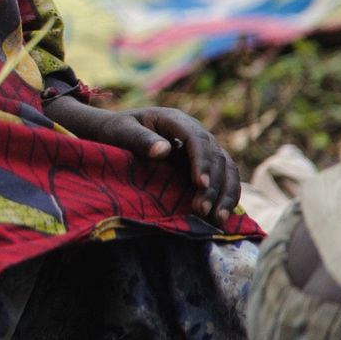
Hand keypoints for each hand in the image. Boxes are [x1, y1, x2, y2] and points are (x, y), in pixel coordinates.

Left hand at [57, 102, 241, 220]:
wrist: (113, 132)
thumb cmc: (115, 130)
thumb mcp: (120, 131)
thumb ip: (139, 139)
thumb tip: (164, 151)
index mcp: (174, 119)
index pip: (197, 139)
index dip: (202, 161)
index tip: (200, 184)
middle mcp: (193, 131)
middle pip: (216, 156)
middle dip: (213, 185)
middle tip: (203, 210)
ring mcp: (201, 147)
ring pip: (227, 167)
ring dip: (226, 193)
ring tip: (218, 219)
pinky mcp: (203, 163)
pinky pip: (224, 176)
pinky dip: (227, 195)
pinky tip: (222, 215)